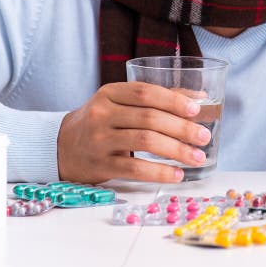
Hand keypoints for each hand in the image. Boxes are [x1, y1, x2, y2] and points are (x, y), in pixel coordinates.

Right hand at [57, 82, 211, 183]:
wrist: (61, 147)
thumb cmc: (102, 122)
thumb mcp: (120, 103)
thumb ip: (156, 98)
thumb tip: (200, 96)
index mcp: (109, 93)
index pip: (144, 92)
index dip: (173, 99)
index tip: (196, 109)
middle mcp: (102, 114)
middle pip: (148, 118)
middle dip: (181, 128)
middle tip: (204, 136)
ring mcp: (99, 140)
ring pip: (144, 142)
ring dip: (175, 150)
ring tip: (197, 157)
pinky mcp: (99, 165)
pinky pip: (134, 169)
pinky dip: (159, 172)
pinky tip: (177, 174)